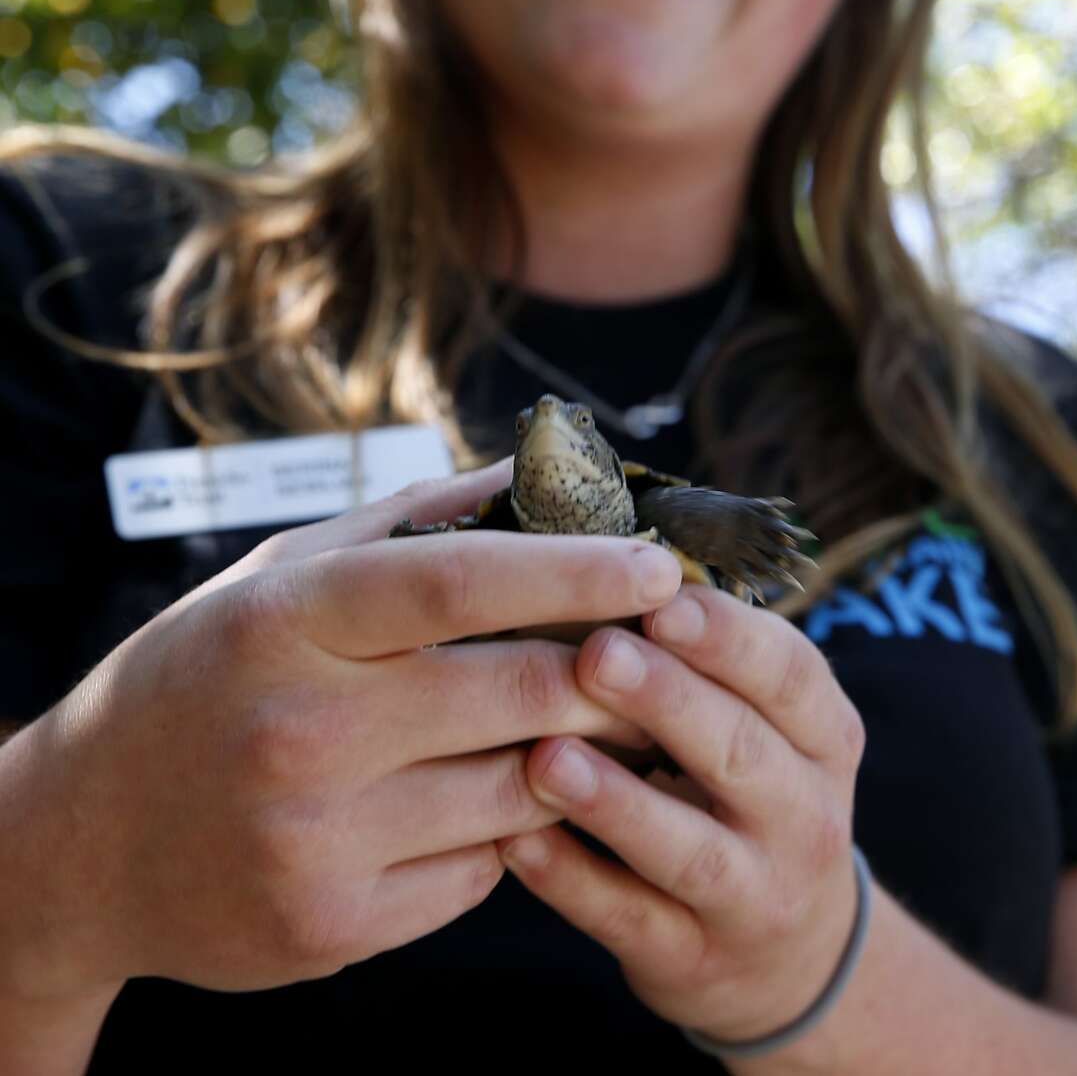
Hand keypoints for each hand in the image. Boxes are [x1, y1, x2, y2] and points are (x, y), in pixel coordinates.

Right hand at [0, 463, 681, 1002]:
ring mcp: (315, 840)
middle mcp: (301, 730)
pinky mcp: (332, 928)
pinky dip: (512, 828)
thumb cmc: (208, 674)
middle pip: (516, 692)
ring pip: (518, 789)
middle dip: (615, 669)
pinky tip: (502, 796)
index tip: (662, 564)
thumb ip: (414, 519)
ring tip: (610, 715)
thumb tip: (542, 469)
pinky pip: (481, 870)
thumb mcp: (282, 572)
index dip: (577, 569)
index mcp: (289, 621)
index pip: (463, 581)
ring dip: (582, 751)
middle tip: (671, 647)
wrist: (83, 840)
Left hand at [497, 584, 865, 1046]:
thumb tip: (595, 545)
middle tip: (595, 653)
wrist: (789, 953)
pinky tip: (512, 839)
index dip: (726, 636)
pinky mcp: (693, 963)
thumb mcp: (761, 718)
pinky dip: (570, 882)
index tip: (658, 594)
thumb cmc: (744, 786)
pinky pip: (628, 921)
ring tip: (545, 756)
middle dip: (668, 700)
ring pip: (691, 851)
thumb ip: (699, 649)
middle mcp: (804, 815)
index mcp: (822, 734)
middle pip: (742, 754)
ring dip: (616, 802)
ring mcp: (755, 897)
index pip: (790, 674)